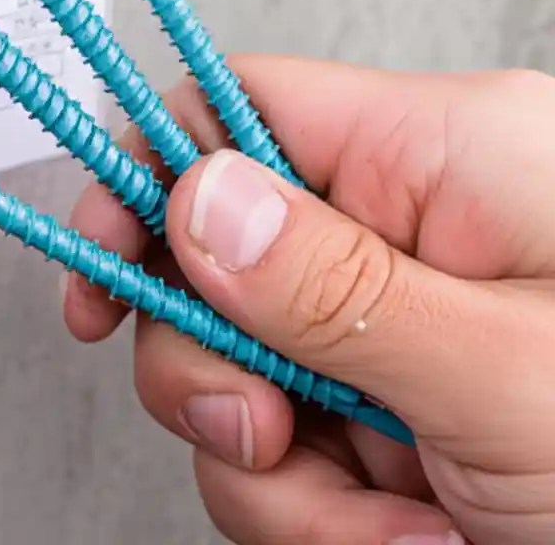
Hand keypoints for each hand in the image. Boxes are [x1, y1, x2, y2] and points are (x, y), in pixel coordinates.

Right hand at [64, 55, 554, 543]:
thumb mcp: (509, 374)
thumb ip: (341, 286)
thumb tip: (199, 201)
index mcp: (453, 166)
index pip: (245, 110)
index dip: (152, 171)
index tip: (102, 255)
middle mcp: (409, 243)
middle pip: (212, 265)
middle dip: (216, 368)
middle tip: (267, 427)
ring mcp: (387, 340)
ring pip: (235, 382)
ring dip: (286, 480)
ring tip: (393, 523)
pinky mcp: (378, 422)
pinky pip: (274, 460)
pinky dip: (316, 522)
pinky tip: (403, 540)